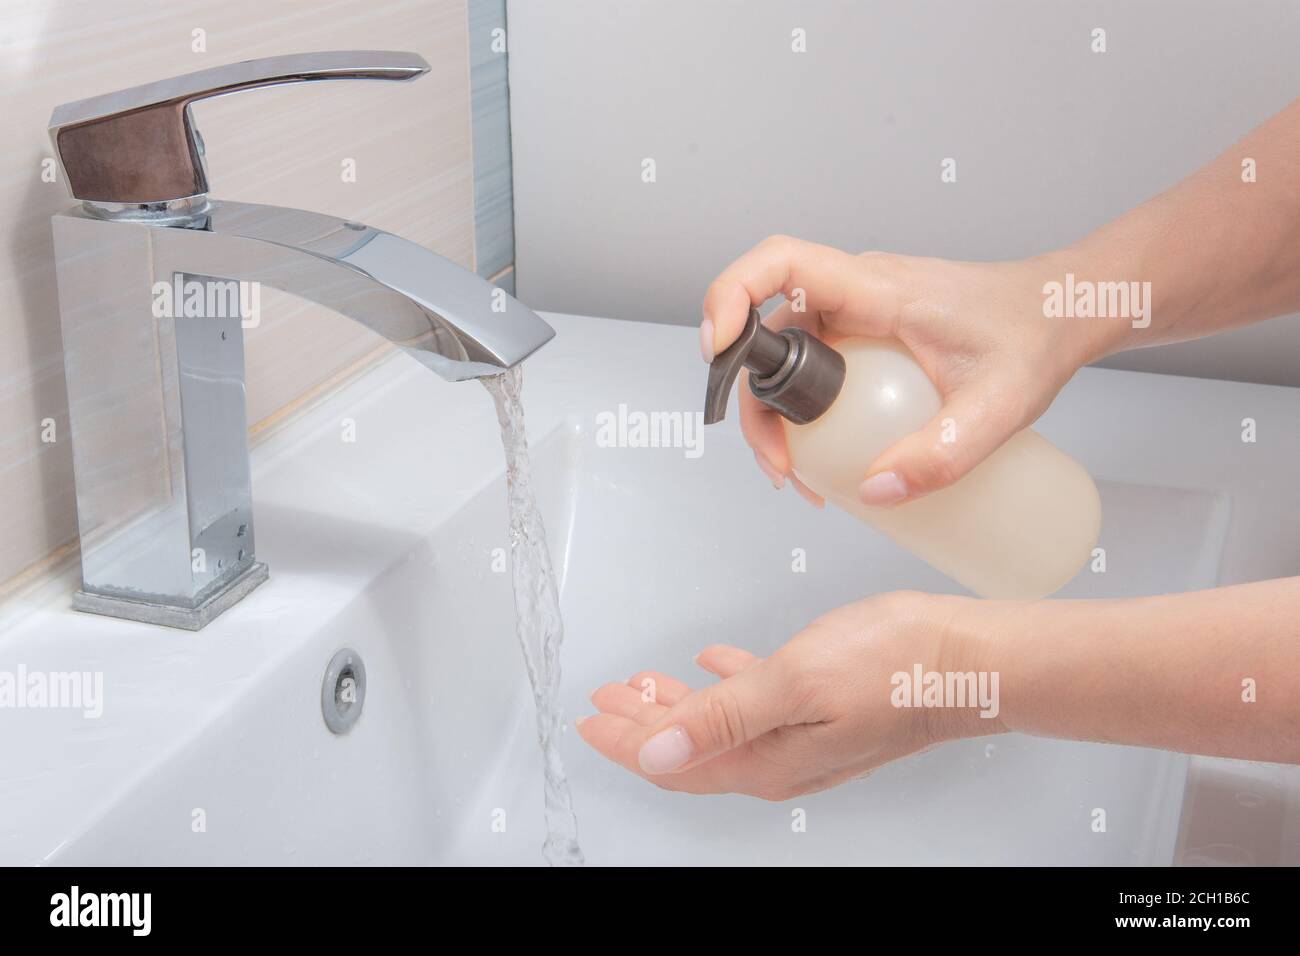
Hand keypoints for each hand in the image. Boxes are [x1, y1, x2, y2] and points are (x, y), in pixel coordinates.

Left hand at [576, 591, 1003, 799]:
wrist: (969, 661)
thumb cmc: (894, 669)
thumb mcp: (794, 684)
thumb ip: (721, 716)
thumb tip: (655, 751)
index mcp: (764, 758)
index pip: (673, 758)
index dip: (624, 739)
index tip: (588, 718)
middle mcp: (779, 757)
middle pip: (690, 745)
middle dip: (641, 721)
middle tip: (605, 697)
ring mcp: (802, 735)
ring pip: (720, 722)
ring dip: (678, 702)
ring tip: (644, 682)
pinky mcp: (823, 708)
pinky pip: (756, 699)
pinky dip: (724, 682)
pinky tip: (714, 664)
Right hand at [701, 238, 1116, 506]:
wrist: (1064, 311)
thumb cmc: (1037, 335)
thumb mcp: (1000, 404)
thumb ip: (943, 452)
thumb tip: (873, 492)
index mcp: (877, 288)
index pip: (779, 263)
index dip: (731, 295)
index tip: (718, 349)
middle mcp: (856, 293)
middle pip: (766, 330)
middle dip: (754, 400)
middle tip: (780, 467)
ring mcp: (859, 314)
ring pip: (785, 357)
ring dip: (774, 416)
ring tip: (800, 479)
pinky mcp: (866, 336)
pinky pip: (814, 368)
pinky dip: (803, 413)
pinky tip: (825, 462)